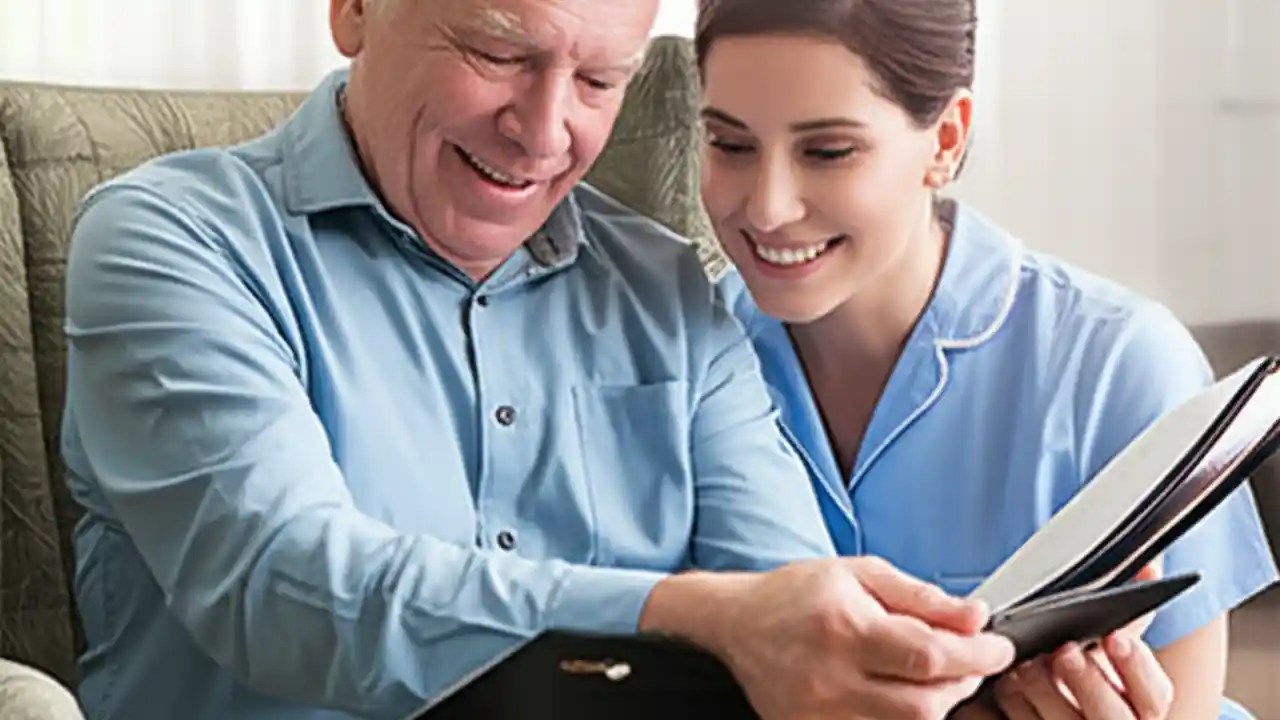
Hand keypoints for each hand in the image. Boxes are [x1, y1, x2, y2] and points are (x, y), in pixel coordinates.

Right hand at [712, 557, 1014, 719]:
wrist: (736, 624)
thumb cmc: (796, 594)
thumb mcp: (860, 574)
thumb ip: (921, 597)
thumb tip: (975, 617)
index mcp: (844, 628)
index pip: (930, 656)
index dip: (978, 656)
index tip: (998, 647)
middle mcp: (830, 677)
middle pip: (925, 705)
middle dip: (963, 683)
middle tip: (968, 660)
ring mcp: (819, 714)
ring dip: (936, 705)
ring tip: (932, 676)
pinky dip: (901, 717)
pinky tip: (901, 694)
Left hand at [991, 561, 1171, 719]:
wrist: (1046, 706)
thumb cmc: (1081, 671)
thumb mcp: (1106, 644)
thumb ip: (1128, 614)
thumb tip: (1149, 567)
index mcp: (1141, 705)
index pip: (1156, 695)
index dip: (1136, 665)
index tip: (1112, 635)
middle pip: (1113, 718)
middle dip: (1087, 682)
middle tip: (1063, 651)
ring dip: (1043, 691)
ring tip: (1025, 665)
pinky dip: (1013, 707)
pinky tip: (1003, 684)